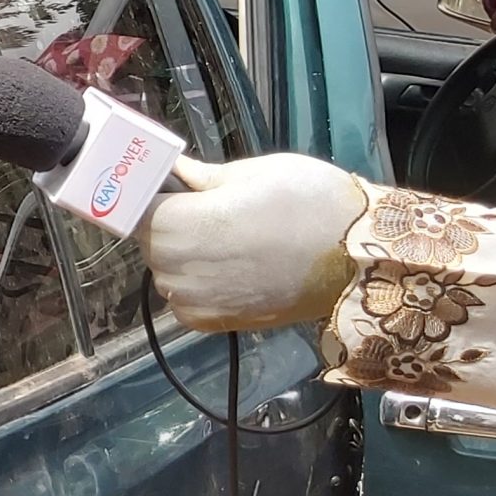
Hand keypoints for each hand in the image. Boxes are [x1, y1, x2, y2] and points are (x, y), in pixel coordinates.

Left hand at [140, 154, 369, 332]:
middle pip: (151, 240)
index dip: (151, 194)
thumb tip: (172, 171)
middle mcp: (173, 270)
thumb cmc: (308, 204)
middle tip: (211, 208)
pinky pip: (187, 297)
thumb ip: (201, 177)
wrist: (359, 261)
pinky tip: (235, 266)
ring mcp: (192, 302)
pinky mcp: (213, 324)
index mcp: (175, 225)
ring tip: (231, 239)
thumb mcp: (251, 173)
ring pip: (168, 270)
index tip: (164, 187)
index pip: (136, 205)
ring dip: (186, 255)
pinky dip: (201, 283)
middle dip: (171, 223)